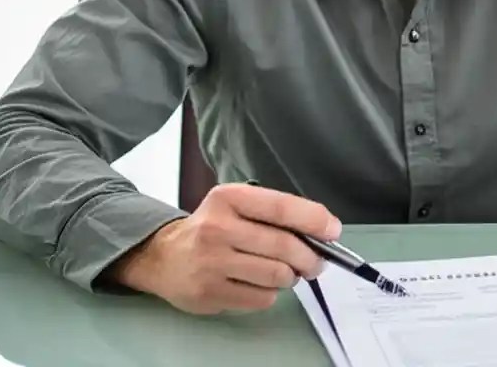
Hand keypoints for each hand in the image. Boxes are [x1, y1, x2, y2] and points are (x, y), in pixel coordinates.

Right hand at [108, 183, 338, 314]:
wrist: (163, 256)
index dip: (314, 220)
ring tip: (285, 273)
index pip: (281, 207)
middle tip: (315, 262)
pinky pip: (262, 298)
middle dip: (310, 258)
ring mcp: (212, 263)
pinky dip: (270, 293)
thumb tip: (322, 233)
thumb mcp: (236, 206)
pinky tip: (259, 283)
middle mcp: (218, 228)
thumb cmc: (212, 227)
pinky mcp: (210, 293)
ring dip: (291, 277)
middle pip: (284, 247)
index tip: (332, 230)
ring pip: (277, 276)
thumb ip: (274, 214)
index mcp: (228, 198)